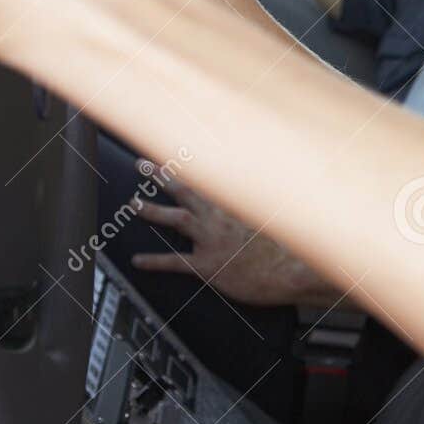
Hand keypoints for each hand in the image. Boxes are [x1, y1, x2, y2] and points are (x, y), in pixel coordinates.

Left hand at [131, 166, 343, 308]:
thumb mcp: (272, 216)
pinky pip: (174, 261)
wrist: (290, 271)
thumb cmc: (285, 247)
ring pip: (175, 217)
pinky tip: (138, 260)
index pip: (206, 178)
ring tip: (133, 203)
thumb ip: (256, 205)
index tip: (173, 152)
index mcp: (234, 205)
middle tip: (142, 164)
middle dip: (160, 175)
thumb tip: (252, 194)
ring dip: (151, 209)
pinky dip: (153, 261)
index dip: (187, 164)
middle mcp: (219, 218)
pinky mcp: (207, 265)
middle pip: (184, 189)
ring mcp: (211, 240)